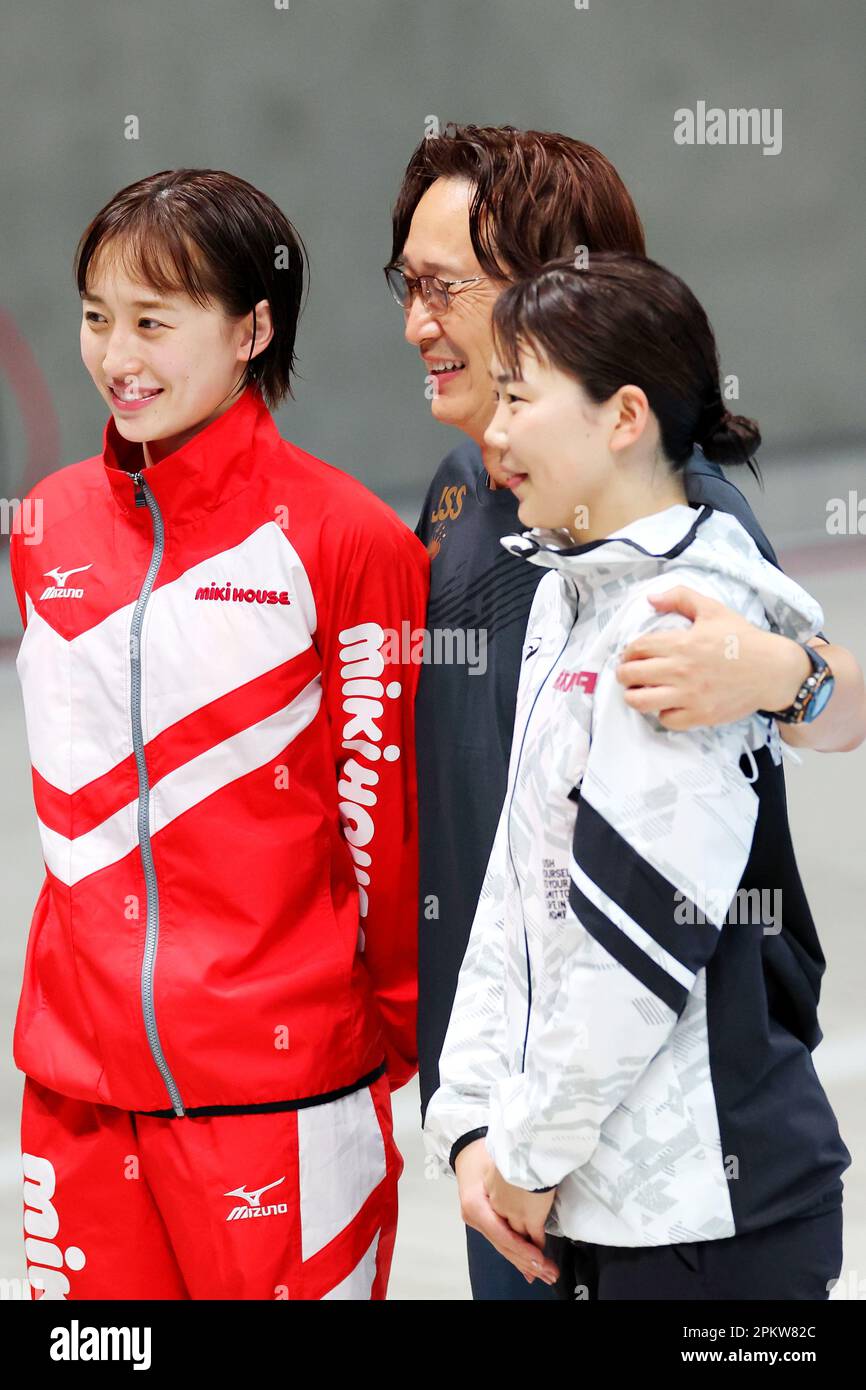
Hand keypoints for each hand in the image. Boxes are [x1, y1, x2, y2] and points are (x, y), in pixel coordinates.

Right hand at [454, 1140, 559, 1285]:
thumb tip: (539, 1202)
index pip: (502, 1236)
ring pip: (503, 1246)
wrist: (465, 1146)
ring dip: (524, 1261)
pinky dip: (516, 1252)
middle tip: (549, 1273)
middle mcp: (474, 1217)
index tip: (541, 1260)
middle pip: (503, 1246)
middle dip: (527, 1262)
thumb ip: (516, 1186)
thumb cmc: (483, 1151)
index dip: (522, 1249)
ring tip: (544, 1272)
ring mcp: (477, 1220)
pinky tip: (528, 1266)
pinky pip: (501, 1239)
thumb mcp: (499, 1164)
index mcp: (475, 1206)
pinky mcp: (483, 1219)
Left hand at [616, 586, 811, 730]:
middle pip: (631, 675)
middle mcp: (680, 670)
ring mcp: (689, 696)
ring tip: (640, 691)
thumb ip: (681, 598)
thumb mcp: (713, 609)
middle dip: (625, 673)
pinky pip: (666, 720)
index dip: (628, 651)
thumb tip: (651, 598)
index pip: (636, 648)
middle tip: (631, 673)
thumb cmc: (743, 638)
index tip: (632, 654)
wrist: (772, 669)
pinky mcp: (699, 715)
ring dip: (634, 696)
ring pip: (640, 702)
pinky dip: (662, 713)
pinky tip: (667, 704)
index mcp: (681, 643)